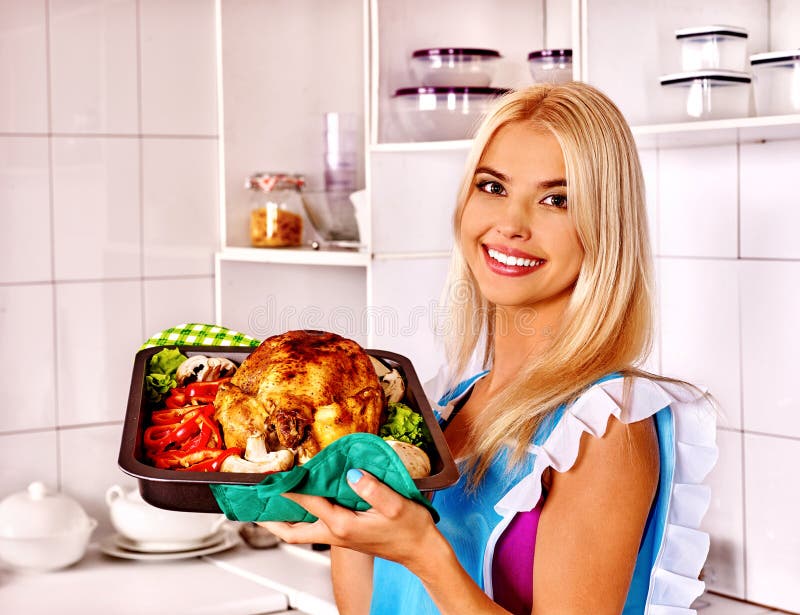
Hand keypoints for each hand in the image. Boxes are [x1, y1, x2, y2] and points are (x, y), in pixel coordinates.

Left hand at [259, 469, 439, 568]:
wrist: (422, 551)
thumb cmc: (410, 530)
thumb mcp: (395, 505)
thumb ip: (372, 489)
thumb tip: (351, 474)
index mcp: (343, 526)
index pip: (308, 503)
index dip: (291, 487)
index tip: (276, 474)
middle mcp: (337, 534)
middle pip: (292, 531)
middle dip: (271, 518)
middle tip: (254, 504)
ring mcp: (340, 536)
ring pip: (301, 531)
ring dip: (283, 519)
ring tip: (270, 503)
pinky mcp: (347, 534)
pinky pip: (316, 526)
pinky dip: (303, 516)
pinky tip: (305, 502)